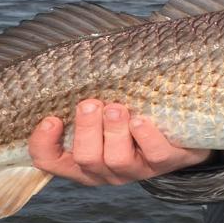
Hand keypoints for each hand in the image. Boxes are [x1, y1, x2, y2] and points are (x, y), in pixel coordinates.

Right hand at [29, 99, 211, 185]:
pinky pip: (155, 155)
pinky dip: (145, 136)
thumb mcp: (101, 104)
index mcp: (82, 158)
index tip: (50, 119)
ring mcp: (136, 169)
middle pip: (86, 160)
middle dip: (86, 130)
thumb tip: (73, 53)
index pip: (50, 161)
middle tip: (90, 103)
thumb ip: (84, 92)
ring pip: (117, 160)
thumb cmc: (130, 110)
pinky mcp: (166, 163)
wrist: (179, 130)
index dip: (43, 145)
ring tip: (117, 108)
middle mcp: (106, 169)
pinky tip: (140, 119)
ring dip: (114, 131)